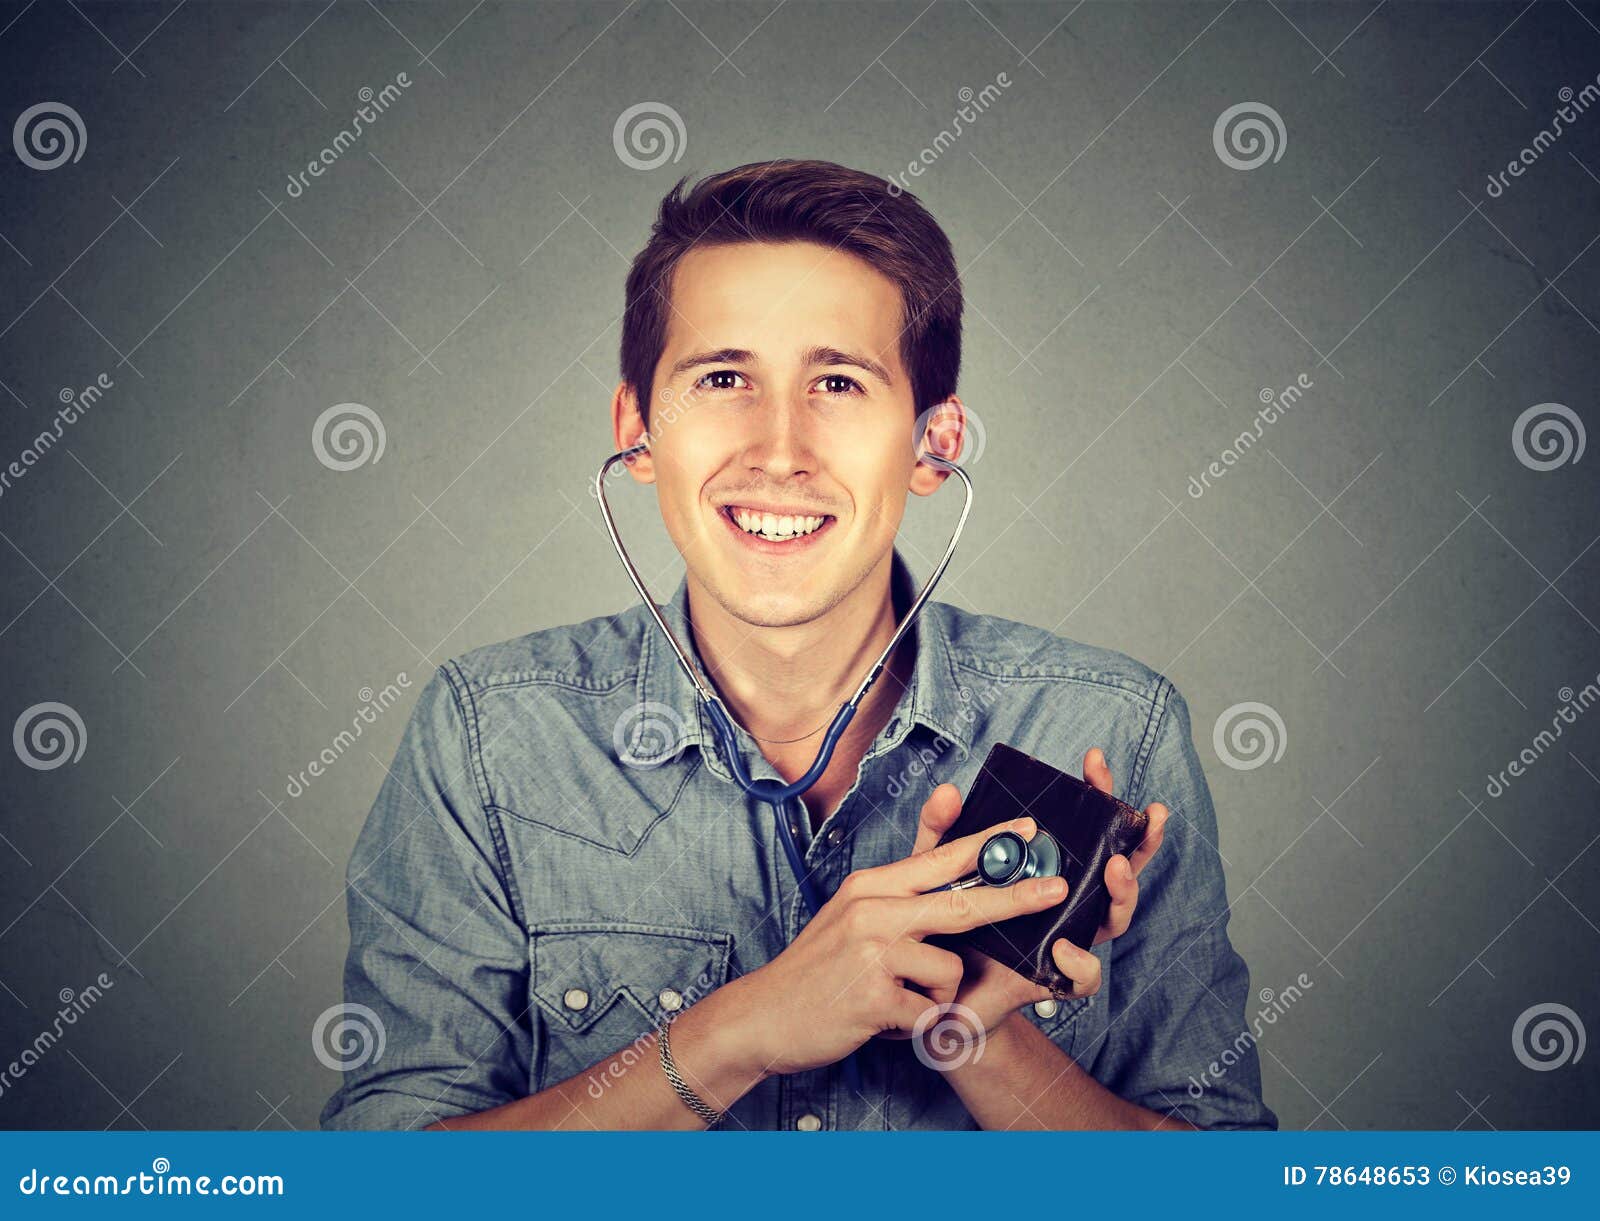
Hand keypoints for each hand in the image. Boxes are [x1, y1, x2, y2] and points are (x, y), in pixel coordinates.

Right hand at [723, 818, 1068, 1078]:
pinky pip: (928, 1012)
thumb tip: (952, 889)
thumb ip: (897, 901)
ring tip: (901, 999)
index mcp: (872, 886)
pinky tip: (886, 1019)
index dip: (988, 843)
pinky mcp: (873, 996)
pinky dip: (917, 1024)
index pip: (939, 858)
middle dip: (1016, 898)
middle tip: (1055, 890)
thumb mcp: (851, 917)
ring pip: (948, 969)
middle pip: (961, 903)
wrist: (763, 1014)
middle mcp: (873, 911)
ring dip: (937, 995)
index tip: (1028, 830)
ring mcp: (872, 953)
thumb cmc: (816, 969)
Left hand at [908, 749, 1169, 1035]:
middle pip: (1119, 866)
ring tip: (1114, 867)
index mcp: (1048, 868)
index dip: (1096, 793)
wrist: (934, 993)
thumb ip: (940, 833)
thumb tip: (949, 791)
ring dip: (1123, 890)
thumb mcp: (936, 872)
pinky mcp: (1056, 980)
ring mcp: (1068, 937)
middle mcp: (1069, 900)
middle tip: (1148, 812)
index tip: (1093, 761)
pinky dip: (1081, 962)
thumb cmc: (945, 926)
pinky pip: (1085, 975)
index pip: (1085, 826)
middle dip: (1140, 837)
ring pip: (1115, 916)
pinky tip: (1064, 948)